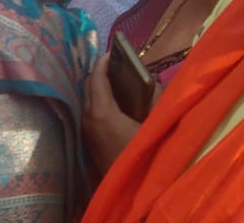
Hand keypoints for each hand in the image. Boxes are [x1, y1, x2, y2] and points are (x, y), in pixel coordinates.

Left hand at [82, 54, 157, 174]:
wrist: (135, 191)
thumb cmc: (148, 155)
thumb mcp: (158, 124)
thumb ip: (156, 98)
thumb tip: (152, 80)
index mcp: (101, 112)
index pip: (96, 78)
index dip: (104, 62)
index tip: (113, 53)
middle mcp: (88, 119)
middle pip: (88, 87)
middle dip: (100, 73)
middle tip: (116, 65)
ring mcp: (86, 132)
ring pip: (87, 100)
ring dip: (98, 88)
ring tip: (117, 82)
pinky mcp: (89, 143)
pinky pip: (90, 113)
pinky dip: (98, 102)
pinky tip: (114, 103)